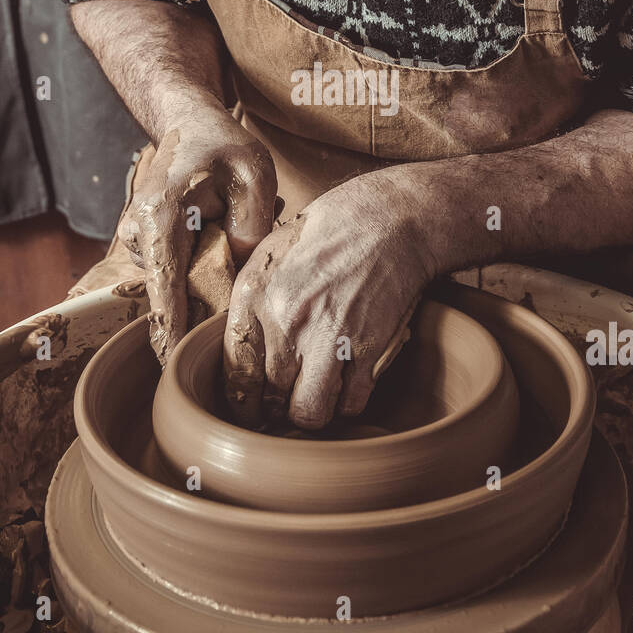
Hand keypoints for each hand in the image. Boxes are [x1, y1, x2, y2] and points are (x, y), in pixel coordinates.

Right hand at [118, 102, 276, 364]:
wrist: (187, 122)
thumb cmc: (223, 146)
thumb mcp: (253, 175)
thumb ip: (251, 226)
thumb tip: (242, 274)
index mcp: (160, 219)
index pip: (165, 293)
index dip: (173, 335)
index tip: (174, 373)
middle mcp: (139, 234)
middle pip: (172, 294)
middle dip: (204, 304)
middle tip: (239, 280)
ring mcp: (138, 241)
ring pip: (174, 284)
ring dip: (204, 280)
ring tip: (232, 240)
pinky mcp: (145, 245)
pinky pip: (173, 273)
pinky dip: (197, 269)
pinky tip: (217, 240)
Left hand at [222, 170, 437, 429]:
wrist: (396, 219)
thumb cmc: (335, 227)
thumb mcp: (275, 247)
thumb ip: (253, 295)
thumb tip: (238, 341)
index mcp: (258, 295)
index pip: (236, 373)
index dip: (243, 400)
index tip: (251, 406)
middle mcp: (288, 321)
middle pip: (270, 400)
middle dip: (277, 407)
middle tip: (288, 400)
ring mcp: (329, 337)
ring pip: (309, 413)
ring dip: (313, 410)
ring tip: (318, 395)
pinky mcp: (369, 348)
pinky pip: (351, 403)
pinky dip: (349, 401)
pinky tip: (349, 382)